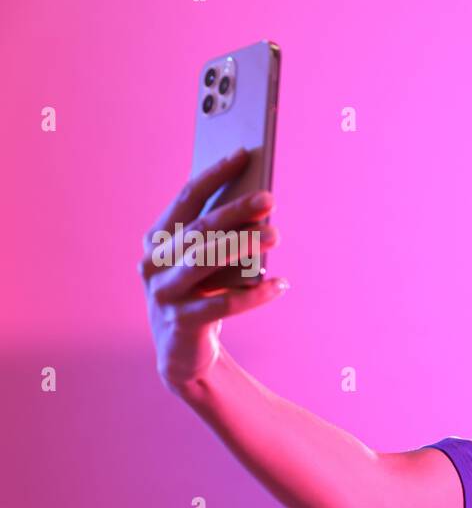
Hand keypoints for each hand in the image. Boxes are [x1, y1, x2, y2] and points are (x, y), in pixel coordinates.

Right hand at [139, 149, 286, 393]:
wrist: (182, 352)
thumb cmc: (199, 294)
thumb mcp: (205, 263)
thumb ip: (220, 237)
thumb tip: (258, 204)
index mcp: (158, 240)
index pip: (187, 199)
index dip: (215, 176)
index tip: (244, 155)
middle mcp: (154, 264)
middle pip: (200, 229)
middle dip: (236, 211)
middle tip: (270, 198)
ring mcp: (165, 294)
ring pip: (205, 262)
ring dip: (243, 245)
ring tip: (276, 234)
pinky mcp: (182, 322)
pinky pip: (223, 304)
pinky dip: (254, 295)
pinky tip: (280, 284)